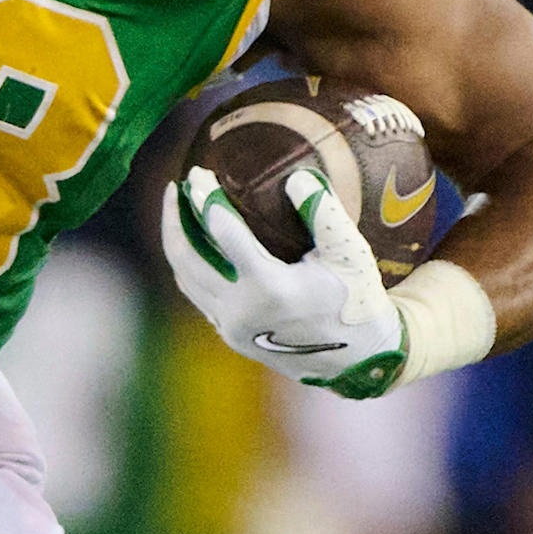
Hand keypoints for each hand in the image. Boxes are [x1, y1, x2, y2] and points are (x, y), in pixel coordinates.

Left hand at [162, 168, 408, 397]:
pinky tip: (191, 242)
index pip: (224, 235)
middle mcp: (243, 311)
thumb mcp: (349, 253)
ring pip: (186, 278)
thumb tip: (295, 176)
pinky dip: (188, 266)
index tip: (198, 174)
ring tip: (176, 208)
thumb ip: (323, 211)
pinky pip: (197, 295)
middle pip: (189, 258)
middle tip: (176, 187)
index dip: (207, 200)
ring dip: (176, 242)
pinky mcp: (230, 335)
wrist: (356, 359)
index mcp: (272, 289)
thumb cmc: (356, 300)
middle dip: (176, 219)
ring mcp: (232, 327)